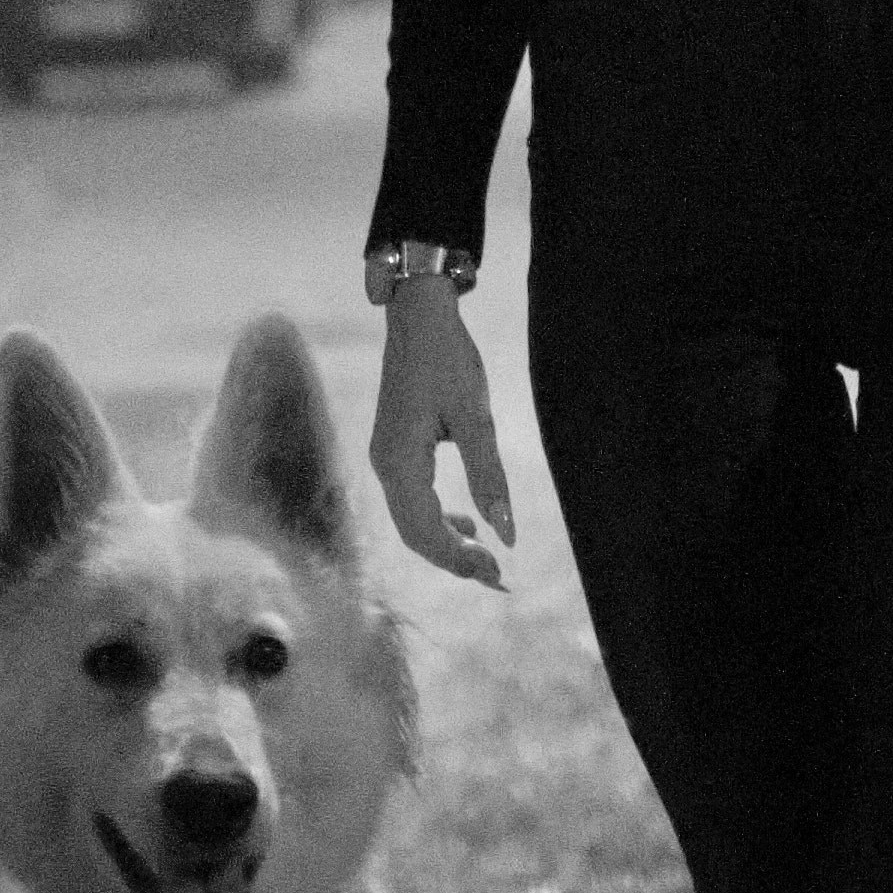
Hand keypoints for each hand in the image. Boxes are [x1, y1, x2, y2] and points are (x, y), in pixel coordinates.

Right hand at [368, 270, 515, 587]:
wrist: (418, 316)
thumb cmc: (448, 360)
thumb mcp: (475, 418)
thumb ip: (489, 477)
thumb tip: (506, 535)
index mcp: (400, 461)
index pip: (424, 531)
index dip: (458, 560)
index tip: (496, 573)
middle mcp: (385, 465)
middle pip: (414, 534)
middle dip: (453, 559)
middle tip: (497, 576)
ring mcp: (386, 458)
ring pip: (411, 520)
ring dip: (446, 541)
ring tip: (485, 556)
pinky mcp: (394, 449)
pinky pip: (411, 500)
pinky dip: (438, 518)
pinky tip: (466, 521)